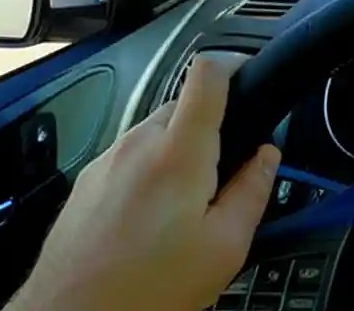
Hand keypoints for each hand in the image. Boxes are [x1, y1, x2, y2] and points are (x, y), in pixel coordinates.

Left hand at [7, 53, 280, 310]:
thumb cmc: (147, 290)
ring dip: (176, 158)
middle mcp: (136, 145)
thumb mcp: (223, 249)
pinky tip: (149, 224)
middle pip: (182, 108)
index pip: (206, 76)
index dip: (233, 65)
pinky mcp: (86, 182)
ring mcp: (106, 161)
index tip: (248, 78)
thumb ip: (251, 193)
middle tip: (221, 182)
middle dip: (208, 134)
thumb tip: (267, 157)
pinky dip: (147, 178)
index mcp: (178, 154)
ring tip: (182, 214)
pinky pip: (128, 161)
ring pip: (154, 136)